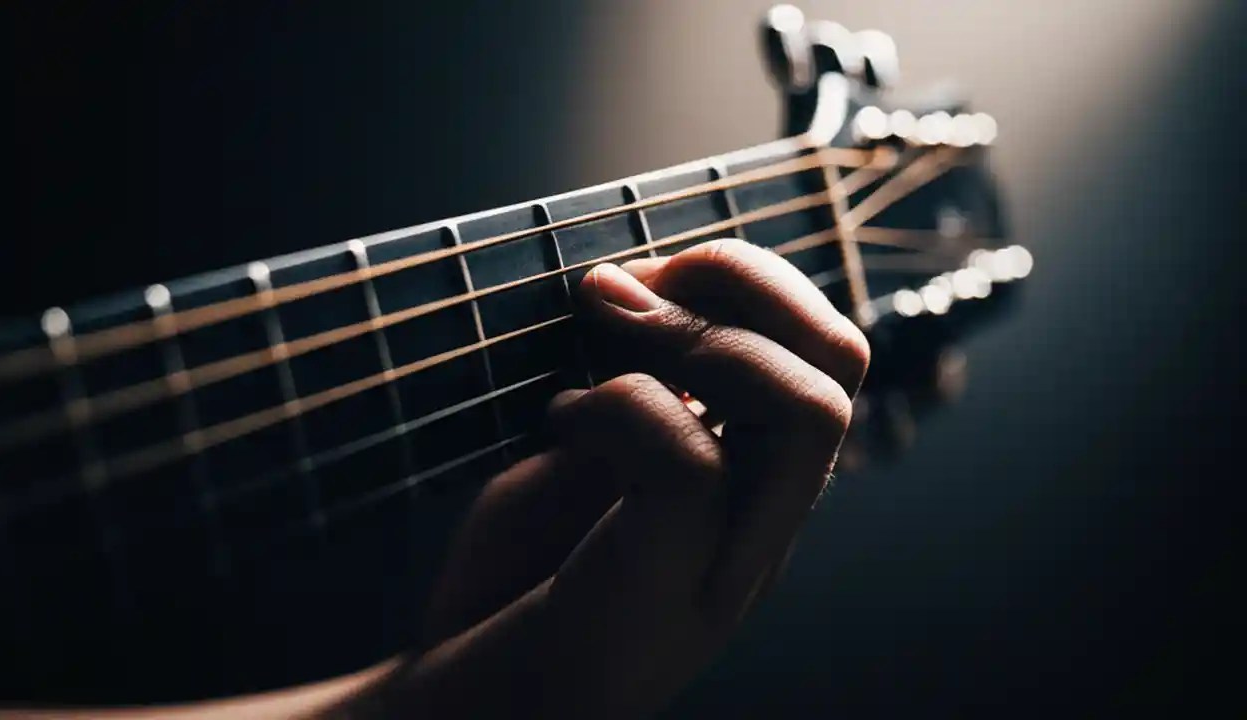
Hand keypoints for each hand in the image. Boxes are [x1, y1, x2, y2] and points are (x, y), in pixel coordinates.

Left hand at [373, 239, 869, 718]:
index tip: (650, 269)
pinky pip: (689, 464)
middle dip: (740, 282)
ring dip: (696, 337)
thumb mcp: (577, 464)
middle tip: (628, 285)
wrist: (467, 716)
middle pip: (838, 366)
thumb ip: (628, 388)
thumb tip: (635, 282)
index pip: (827, 356)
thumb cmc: (511, 588)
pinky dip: (618, 408)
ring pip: (808, 411)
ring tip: (602, 330)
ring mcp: (725, 567)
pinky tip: (559, 421)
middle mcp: (762, 525)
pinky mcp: (664, 593)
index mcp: (754, 488)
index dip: (753, 279)